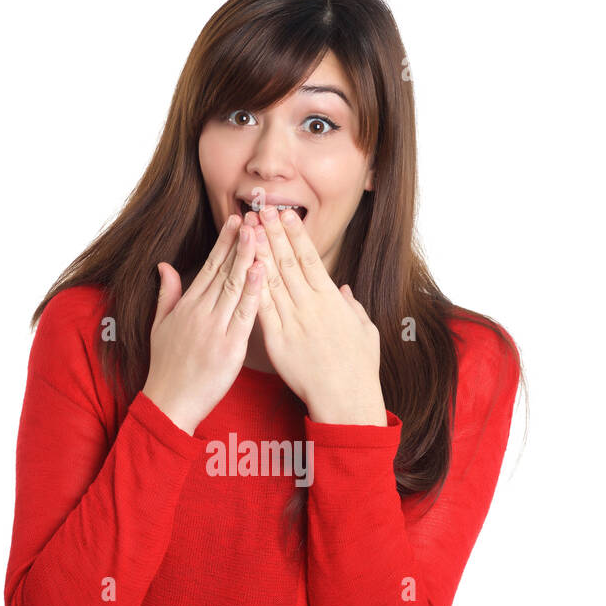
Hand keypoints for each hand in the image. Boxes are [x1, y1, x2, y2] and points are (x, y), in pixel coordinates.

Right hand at [143, 216, 261, 432]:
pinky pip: (244, 315)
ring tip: (260, 234)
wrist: (169, 402)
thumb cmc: (166, 367)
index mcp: (186, 306)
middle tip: (254, 216)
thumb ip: (166, 294)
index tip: (236, 222)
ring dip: (248, 259)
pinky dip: (254, 292)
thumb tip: (164, 265)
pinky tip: (262, 272)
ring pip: (234, 287)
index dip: (224, 243)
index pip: (208, 267)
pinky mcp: (229, 348)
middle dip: (239, 243)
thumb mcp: (159, 326)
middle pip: (223, 271)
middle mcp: (200, 313)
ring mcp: (214, 329)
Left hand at [251, 206, 386, 423]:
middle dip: (273, 233)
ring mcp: (293, 321)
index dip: (296, 235)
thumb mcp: (365, 331)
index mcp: (331, 300)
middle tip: (260, 208)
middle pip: (288, 261)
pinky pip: (261, 308)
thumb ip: (353, 308)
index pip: (310, 259)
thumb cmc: (359, 368)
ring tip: (247, 229)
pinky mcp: (277, 340)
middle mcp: (311, 305)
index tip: (286, 214)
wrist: (345, 398)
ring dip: (258, 251)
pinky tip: (241, 267)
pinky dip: (251, 286)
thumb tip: (344, 291)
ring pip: (272, 279)